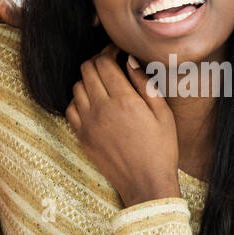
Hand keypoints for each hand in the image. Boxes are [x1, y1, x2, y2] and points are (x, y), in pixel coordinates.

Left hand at [66, 45, 180, 206]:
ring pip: (77, 87)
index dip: (109, 51)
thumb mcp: (163, 114)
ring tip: (103, 85)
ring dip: (89, 80)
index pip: (104, 62)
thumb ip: (145, 84)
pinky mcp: (82, 136)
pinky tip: (93, 104)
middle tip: (111, 65)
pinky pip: (71, 108)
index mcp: (124, 100)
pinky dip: (79, 100)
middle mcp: (102, 108)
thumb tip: (129, 61)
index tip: (118, 52)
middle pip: (87, 70)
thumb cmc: (161, 149)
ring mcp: (88, 123)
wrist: (146, 183)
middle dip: (98, 61)